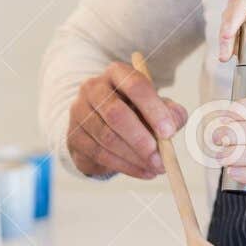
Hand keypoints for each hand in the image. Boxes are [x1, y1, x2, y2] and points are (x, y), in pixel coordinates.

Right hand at [66, 61, 188, 179]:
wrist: (104, 125)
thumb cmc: (137, 112)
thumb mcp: (158, 107)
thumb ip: (171, 113)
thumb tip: (172, 125)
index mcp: (117, 73)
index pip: (135, 85)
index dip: (153, 109)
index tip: (169, 132)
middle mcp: (93, 88)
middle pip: (116, 113)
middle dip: (141, 139)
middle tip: (161, 158)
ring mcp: (79, 112)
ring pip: (107, 138)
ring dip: (135, 157)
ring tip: (156, 168)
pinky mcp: (74, 136)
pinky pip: (100, 154)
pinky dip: (126, 166)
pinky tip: (144, 171)